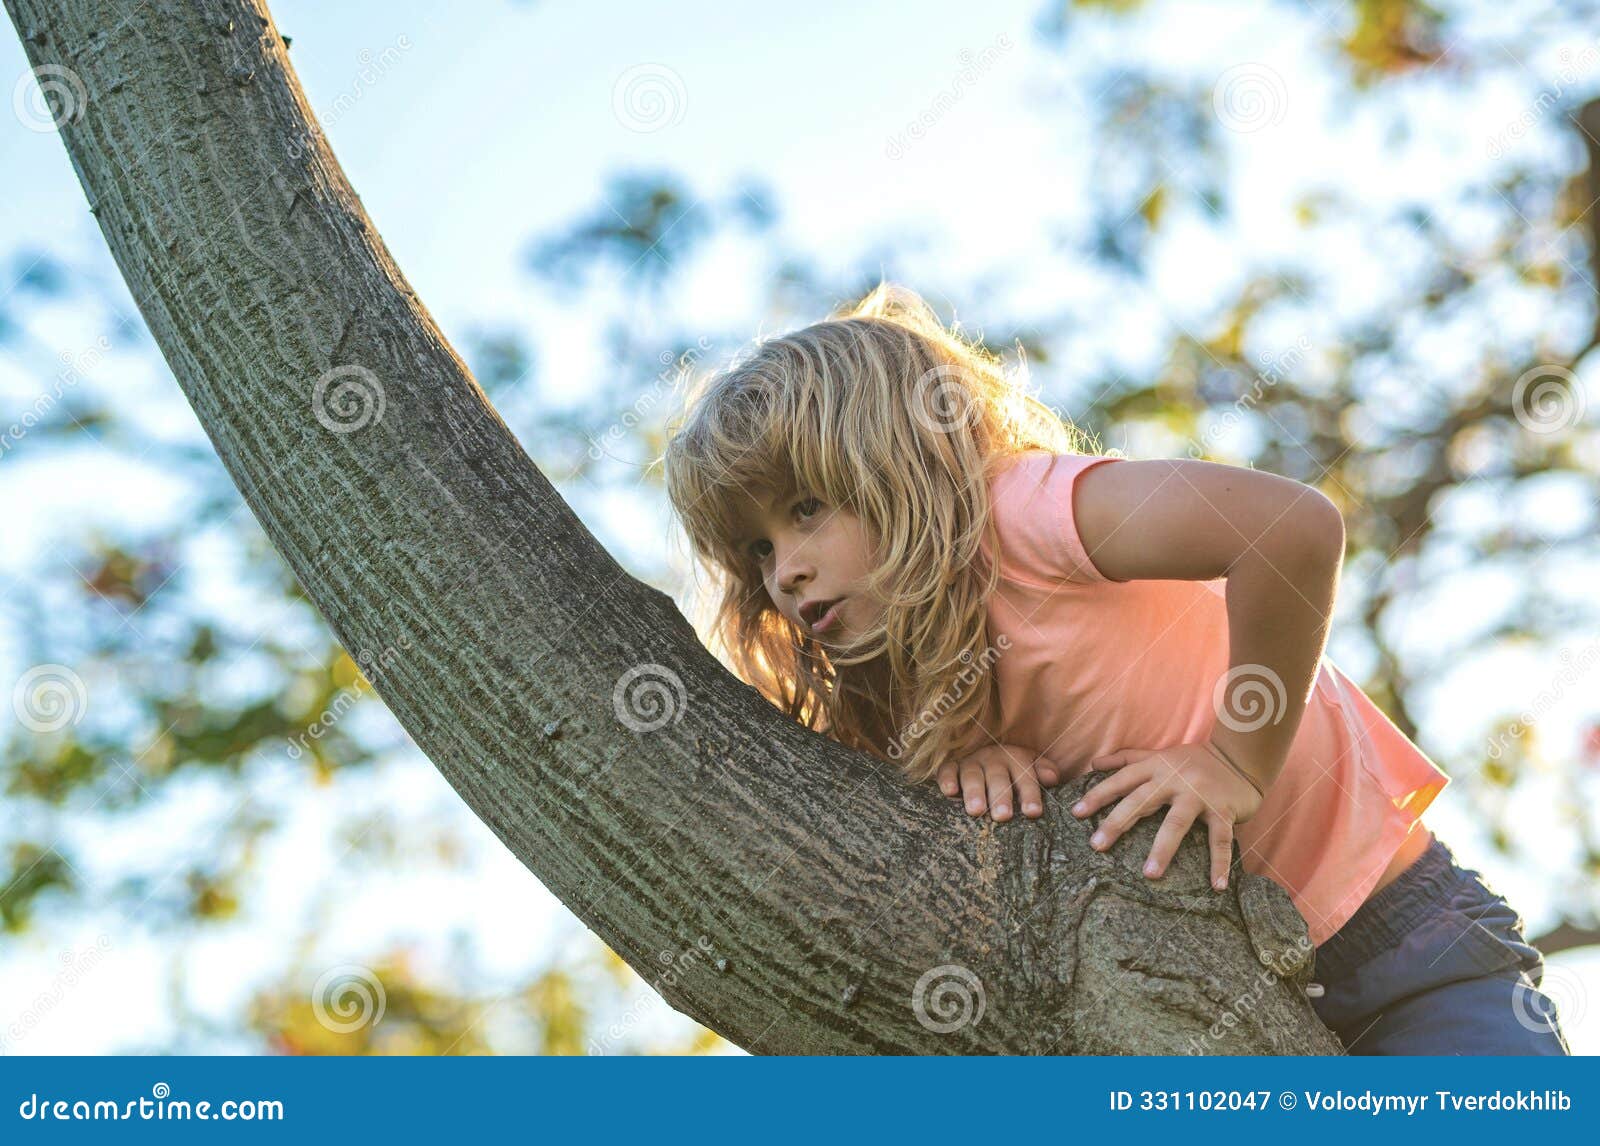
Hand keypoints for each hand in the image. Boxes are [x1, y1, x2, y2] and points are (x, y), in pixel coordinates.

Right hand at [936, 743, 1064, 821]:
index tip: (1033, 813)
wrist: (983, 755)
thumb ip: (1043, 771)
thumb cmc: (1012, 771)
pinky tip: (949, 792)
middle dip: (1000, 797)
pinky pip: (947, 770)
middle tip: (1003, 817)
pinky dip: (947, 779)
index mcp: (1016, 759)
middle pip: (997, 777)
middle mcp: (993, 759)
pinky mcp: (951, 766)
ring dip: (974, 792)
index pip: (1025, 776)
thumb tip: (1052, 778)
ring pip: (972, 775)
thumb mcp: (1031, 767)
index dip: (1029, 794)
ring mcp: (971, 762)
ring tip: (976, 811)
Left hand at [1068, 739, 1263, 889]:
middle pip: (1140, 802)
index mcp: (1155, 767)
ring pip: (1176, 823)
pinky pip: (1220, 839)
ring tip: (1149, 874)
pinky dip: (1220, 863)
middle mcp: (1173, 779)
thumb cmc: (1192, 760)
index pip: (1120, 781)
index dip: (1097, 795)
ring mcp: (1198, 795)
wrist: (1239, 756)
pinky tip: (1217, 886)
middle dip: (1117, 823)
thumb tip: (1094, 763)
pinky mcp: (1223, 809)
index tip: (1075, 813)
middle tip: (1097, 846)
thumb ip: (1126, 759)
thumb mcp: (1158, 755)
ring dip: (1162, 849)